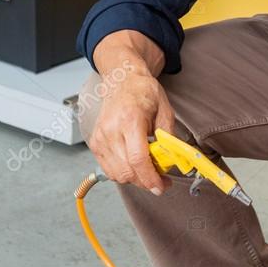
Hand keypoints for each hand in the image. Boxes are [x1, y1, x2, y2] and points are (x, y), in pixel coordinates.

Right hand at [86, 63, 176, 194]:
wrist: (122, 80)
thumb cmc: (143, 92)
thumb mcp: (165, 110)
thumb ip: (169, 137)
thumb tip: (172, 160)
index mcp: (130, 120)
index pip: (137, 159)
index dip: (150, 178)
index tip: (161, 186)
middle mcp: (111, 130)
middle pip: (127, 171)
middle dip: (146, 182)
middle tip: (161, 181)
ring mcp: (100, 138)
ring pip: (117, 174)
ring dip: (135, 179)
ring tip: (148, 171)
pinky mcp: (95, 144)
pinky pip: (109, 170)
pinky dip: (123, 173)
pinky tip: (134, 165)